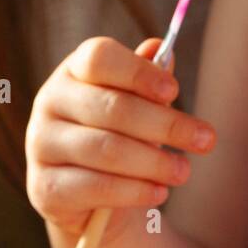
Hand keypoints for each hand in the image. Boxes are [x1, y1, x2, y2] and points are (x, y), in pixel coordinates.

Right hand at [25, 36, 215, 245]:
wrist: (86, 199)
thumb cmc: (116, 139)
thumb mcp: (135, 108)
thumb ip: (146, 81)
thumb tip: (161, 48)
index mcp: (72, 73)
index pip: (99, 58)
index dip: (138, 72)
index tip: (175, 91)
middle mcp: (49, 103)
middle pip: (112, 107)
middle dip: (165, 124)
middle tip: (206, 140)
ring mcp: (41, 146)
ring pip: (107, 150)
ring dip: (154, 162)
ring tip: (184, 172)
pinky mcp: (45, 188)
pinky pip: (96, 187)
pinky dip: (134, 191)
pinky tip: (159, 193)